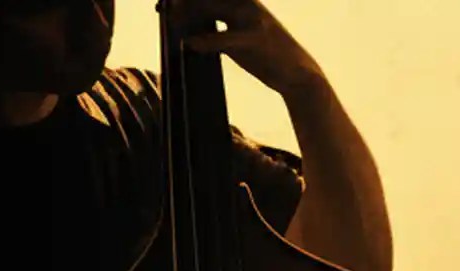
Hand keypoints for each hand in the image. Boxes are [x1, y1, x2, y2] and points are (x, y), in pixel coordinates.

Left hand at [171, 0, 325, 97]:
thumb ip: (219, 24)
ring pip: (211, 8)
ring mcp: (251, 20)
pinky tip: (189, 44)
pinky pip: (223, 37)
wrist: (298, 73)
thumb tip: (190, 28)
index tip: (166, 3)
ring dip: (186, 13)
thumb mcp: (241, 34)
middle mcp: (247, 4)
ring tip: (168, 18)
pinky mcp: (253, 40)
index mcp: (244, 1)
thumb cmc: (267, 54)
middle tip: (161, 7)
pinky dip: (204, 41)